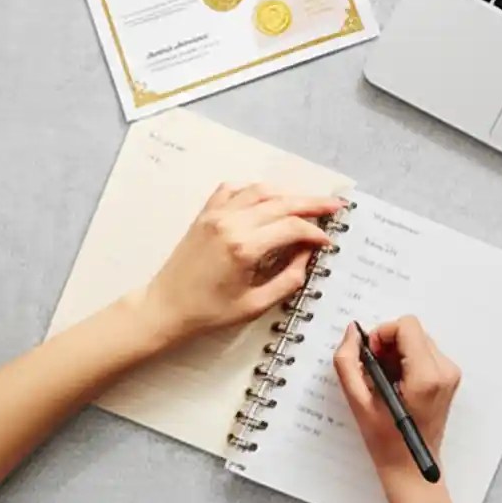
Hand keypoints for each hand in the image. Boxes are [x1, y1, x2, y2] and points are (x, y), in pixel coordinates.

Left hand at [128, 183, 343, 346]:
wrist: (166, 307)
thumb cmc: (209, 312)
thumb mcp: (255, 305)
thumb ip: (288, 279)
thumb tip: (307, 256)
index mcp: (244, 247)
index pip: (292, 227)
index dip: (315, 233)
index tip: (327, 242)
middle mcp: (231, 223)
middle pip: (281, 202)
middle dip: (312, 203)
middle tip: (336, 205)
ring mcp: (216, 215)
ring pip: (260, 190)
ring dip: (287, 193)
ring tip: (307, 202)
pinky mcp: (205, 214)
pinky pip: (233, 190)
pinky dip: (254, 190)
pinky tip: (266, 199)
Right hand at [333, 317, 461, 479]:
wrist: (410, 465)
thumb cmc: (387, 441)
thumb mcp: (358, 401)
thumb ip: (348, 362)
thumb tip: (352, 333)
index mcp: (426, 376)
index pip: (407, 326)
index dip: (383, 334)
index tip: (373, 354)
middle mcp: (444, 371)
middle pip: (412, 331)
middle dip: (389, 344)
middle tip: (376, 369)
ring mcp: (449, 374)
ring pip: (418, 340)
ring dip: (397, 352)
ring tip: (386, 379)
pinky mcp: (449, 377)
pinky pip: (424, 352)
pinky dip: (407, 360)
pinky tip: (397, 382)